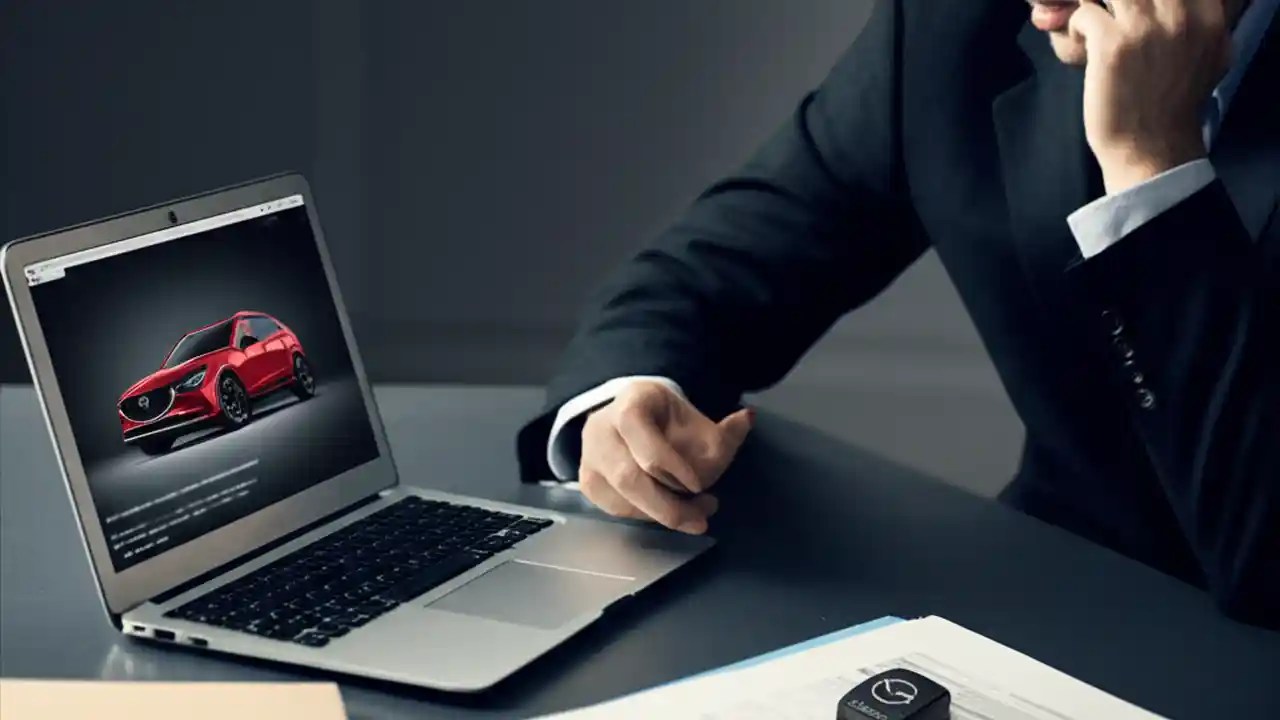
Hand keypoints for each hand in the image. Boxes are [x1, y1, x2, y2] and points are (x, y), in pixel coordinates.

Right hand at [578, 381, 753, 533]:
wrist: (632, 414)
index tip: (700, 486)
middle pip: (629, 478)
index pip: (646, 442)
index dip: (674, 468)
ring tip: (694, 515)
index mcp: (630, 405)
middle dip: (669, 506)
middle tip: (702, 518)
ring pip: (622, 499)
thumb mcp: (697, 419)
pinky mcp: (588, 483)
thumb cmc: (667, 419)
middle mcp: (600, 431)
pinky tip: (666, 510)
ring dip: (661, 514)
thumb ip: (724, 431)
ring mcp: (589, 458)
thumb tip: (746, 420)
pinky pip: (617, 509)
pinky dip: (646, 516)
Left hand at [1069, 0, 1231, 192]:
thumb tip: (1183, 2)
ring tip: (1094, 27)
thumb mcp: (1208, 57)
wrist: (1153, 149)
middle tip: (1109, 17)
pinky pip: (1085, 13)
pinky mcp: (1112, 44)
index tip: (1130, 11)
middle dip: (1119, 2)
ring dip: (1096, 6)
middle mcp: (1182, 14)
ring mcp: (1146, 27)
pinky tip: (1084, 47)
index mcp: (1209, 16)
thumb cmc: (1173, 107)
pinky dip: (1077, 27)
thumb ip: (1200, 22)